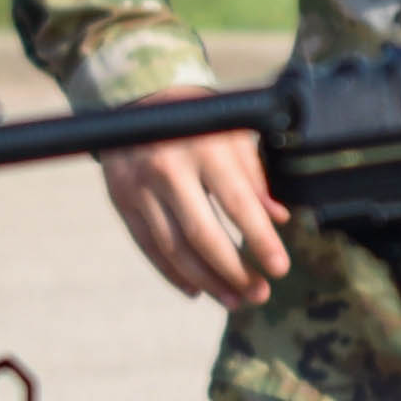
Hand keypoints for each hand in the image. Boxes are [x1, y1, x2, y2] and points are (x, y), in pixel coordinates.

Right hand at [100, 125, 291, 303]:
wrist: (138, 100)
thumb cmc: (198, 119)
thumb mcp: (232, 133)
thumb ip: (254, 176)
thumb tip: (279, 217)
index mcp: (204, 146)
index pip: (237, 203)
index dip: (260, 239)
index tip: (280, 268)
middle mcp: (167, 167)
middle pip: (201, 235)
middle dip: (233, 271)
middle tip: (259, 294)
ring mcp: (138, 186)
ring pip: (173, 248)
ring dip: (206, 281)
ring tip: (234, 300)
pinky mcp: (121, 201)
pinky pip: (148, 247)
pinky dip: (173, 273)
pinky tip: (196, 289)